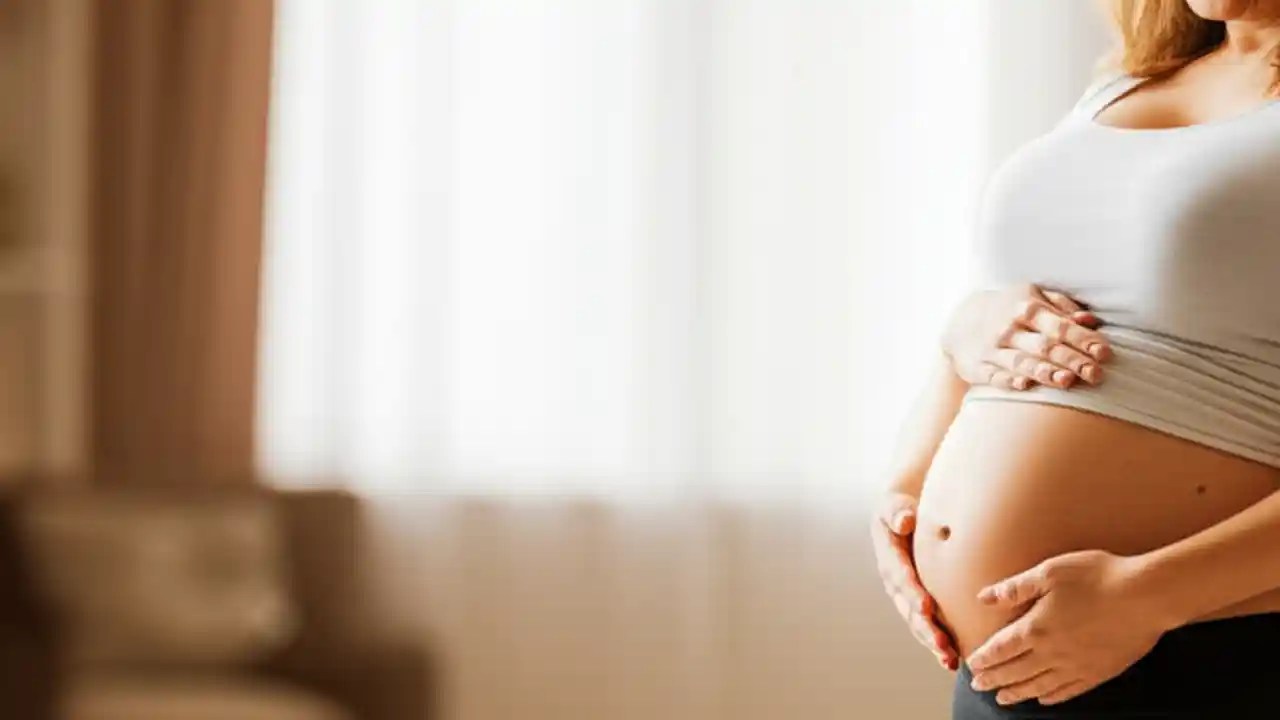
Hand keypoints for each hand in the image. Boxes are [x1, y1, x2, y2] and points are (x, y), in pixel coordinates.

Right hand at [870, 491, 958, 670]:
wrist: (901, 517)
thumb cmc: (900, 509)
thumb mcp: (894, 505)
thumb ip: (897, 511)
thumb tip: (905, 520)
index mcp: (888, 556)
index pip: (900, 576)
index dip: (912, 591)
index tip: (926, 606)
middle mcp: (895, 581)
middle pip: (908, 608)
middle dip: (924, 627)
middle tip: (941, 643)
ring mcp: (905, 595)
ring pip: (916, 622)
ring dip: (932, 641)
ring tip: (949, 659)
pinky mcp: (917, 602)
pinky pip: (925, 624)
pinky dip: (937, 643)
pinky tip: (952, 660)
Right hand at [942, 285, 1110, 391]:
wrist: (961, 321)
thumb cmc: (1009, 309)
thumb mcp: (1032, 297)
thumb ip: (1062, 307)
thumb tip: (1091, 320)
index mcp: (1026, 306)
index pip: (1060, 326)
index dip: (1083, 340)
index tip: (1105, 353)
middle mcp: (1009, 328)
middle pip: (1045, 346)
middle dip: (1071, 360)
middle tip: (1096, 374)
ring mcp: (992, 349)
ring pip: (1022, 362)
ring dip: (1044, 372)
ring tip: (1067, 382)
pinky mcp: (978, 367)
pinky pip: (994, 376)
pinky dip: (1009, 380)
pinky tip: (1025, 386)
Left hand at [965, 550, 1168, 705]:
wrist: (1145, 596)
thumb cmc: (1097, 577)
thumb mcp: (1050, 572)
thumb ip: (1015, 587)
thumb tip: (984, 597)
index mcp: (1036, 628)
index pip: (1001, 649)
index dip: (984, 659)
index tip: (971, 667)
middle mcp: (1052, 653)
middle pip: (1015, 672)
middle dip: (994, 679)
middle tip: (978, 686)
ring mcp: (1076, 666)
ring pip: (1039, 686)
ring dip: (1017, 693)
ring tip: (1003, 698)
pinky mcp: (1099, 672)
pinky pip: (1069, 691)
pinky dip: (1052, 697)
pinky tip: (1044, 699)